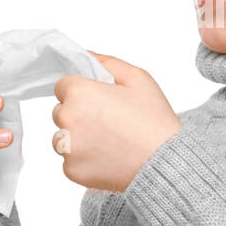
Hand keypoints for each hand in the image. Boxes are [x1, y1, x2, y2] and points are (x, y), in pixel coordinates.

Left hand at [51, 51, 181, 192]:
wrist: (165, 163)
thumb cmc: (154, 120)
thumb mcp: (137, 78)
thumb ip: (106, 62)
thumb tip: (85, 54)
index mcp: (80, 93)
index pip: (63, 86)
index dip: (83, 91)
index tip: (101, 101)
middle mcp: (67, 120)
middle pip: (60, 111)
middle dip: (79, 113)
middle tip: (109, 121)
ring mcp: (68, 148)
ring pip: (62, 137)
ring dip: (79, 137)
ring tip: (110, 141)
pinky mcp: (72, 171)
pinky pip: (70, 160)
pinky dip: (85, 159)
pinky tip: (108, 156)